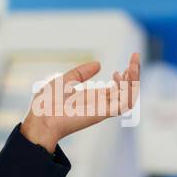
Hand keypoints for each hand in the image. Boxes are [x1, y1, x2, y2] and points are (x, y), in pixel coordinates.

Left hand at [20, 52, 139, 153]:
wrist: (41, 118)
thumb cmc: (48, 103)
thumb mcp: (65, 80)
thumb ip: (81, 73)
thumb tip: (99, 64)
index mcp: (93, 98)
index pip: (116, 89)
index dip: (124, 77)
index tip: (123, 66)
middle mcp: (101, 104)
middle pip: (126, 91)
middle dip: (134, 74)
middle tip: (135, 57)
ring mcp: (103, 109)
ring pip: (129, 96)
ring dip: (135, 80)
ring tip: (133, 64)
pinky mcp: (104, 113)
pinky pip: (124, 103)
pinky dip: (129, 89)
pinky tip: (125, 74)